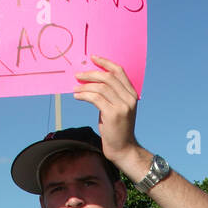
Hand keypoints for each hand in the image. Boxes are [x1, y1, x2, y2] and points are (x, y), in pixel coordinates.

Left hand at [73, 55, 143, 171]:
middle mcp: (129, 98)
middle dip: (91, 73)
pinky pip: (95, 98)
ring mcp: (122, 106)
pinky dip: (84, 95)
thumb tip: (92, 81)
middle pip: (108, 77)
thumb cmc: (117, 129)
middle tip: (78, 75)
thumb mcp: (117, 108)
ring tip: (75, 88)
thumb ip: (111, 94)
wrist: (123, 149)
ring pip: (100, 87)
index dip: (105, 62)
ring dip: (85, 86)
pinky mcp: (113, 114)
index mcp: (132, 94)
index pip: (119, 71)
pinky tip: (77, 96)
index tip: (93, 58)